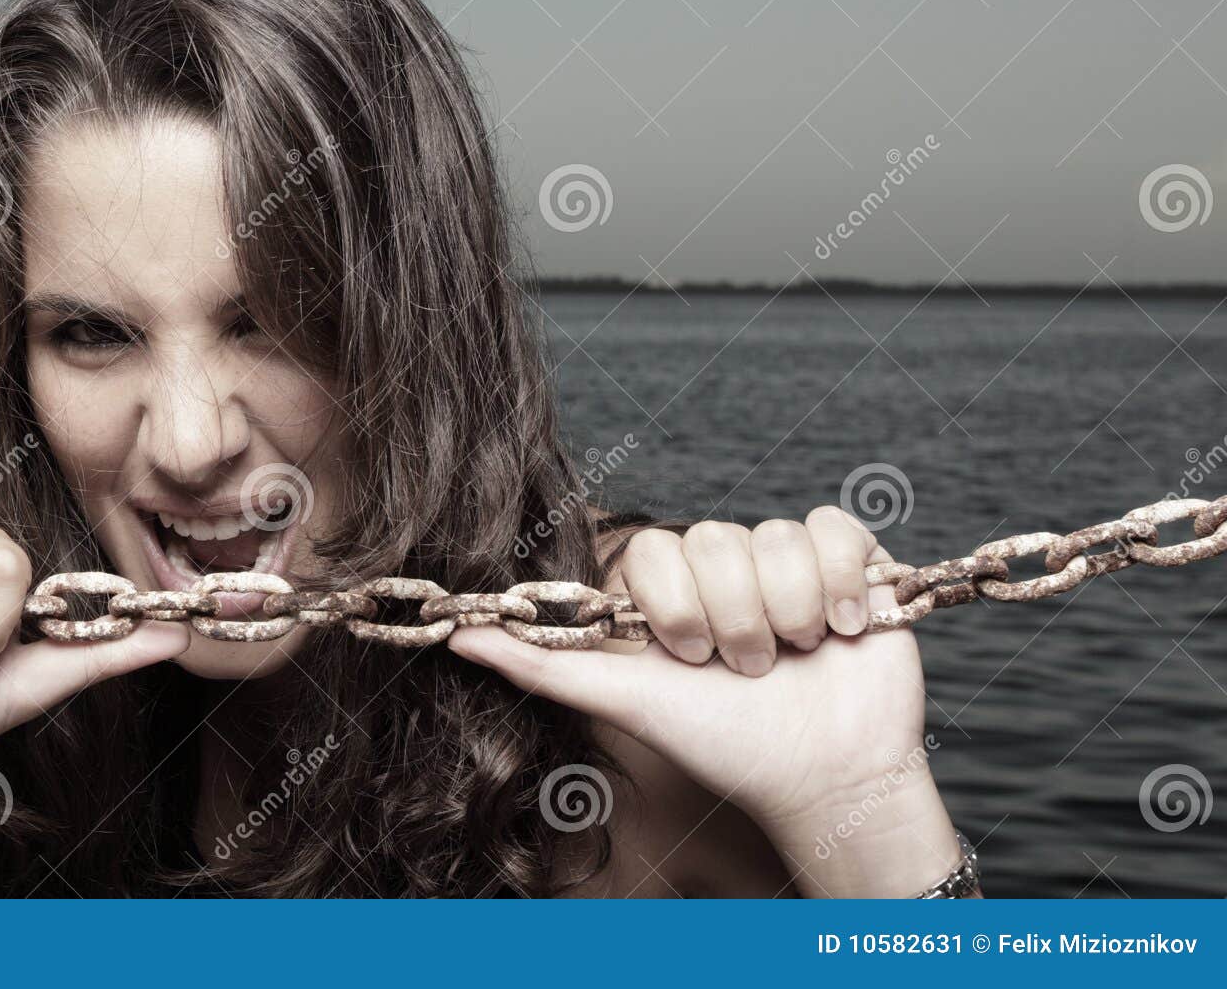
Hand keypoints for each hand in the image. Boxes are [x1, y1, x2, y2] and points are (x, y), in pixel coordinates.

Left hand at [449, 507, 931, 833]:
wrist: (829, 776)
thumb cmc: (726, 745)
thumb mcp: (627, 701)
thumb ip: (542, 665)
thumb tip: (454, 635)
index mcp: (672, 592)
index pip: (656, 547)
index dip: (677, 604)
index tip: (693, 660)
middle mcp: (725, 570)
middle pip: (715, 540)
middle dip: (734, 619)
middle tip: (748, 669)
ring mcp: (786, 561)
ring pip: (774, 538)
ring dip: (789, 611)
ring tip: (797, 655)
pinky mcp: (850, 560)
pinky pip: (833, 528)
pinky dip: (841, 580)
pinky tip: (844, 629)